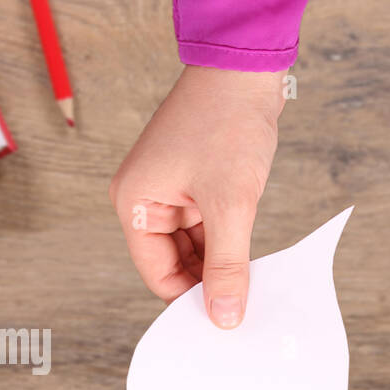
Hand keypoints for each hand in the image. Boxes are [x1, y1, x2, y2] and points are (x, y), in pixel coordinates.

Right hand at [109, 65, 284, 327]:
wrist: (244, 68)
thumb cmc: (227, 126)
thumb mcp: (231, 206)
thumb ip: (228, 267)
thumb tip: (225, 318)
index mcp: (135, 203)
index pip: (158, 275)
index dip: (190, 300)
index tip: (226, 321)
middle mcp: (145, 198)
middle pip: (175, 264)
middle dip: (208, 284)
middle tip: (245, 310)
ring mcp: (171, 190)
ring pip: (195, 249)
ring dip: (223, 264)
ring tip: (255, 285)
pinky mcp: (196, 183)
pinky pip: (209, 228)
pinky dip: (229, 244)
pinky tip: (254, 260)